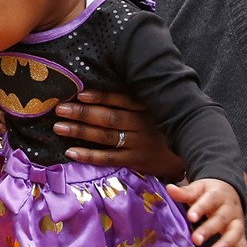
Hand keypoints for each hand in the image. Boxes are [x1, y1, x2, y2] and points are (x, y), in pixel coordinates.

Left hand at [52, 90, 186, 179]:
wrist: (188, 150)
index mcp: (145, 107)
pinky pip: (108, 158)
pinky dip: (89, 155)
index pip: (120, 99)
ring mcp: (137, 143)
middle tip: (60, 108)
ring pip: (105, 136)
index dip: (100, 96)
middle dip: (82, 113)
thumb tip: (107, 86)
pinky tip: (71, 152)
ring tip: (59, 126)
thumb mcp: (156, 105)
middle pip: (108, 117)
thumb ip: (136, 96)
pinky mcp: (135, 160)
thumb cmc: (164, 124)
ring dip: (80, 131)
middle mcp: (140, 124)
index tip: (79, 93)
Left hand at [167, 178, 246, 246]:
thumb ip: (185, 192)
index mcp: (217, 195)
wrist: (229, 190)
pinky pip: (243, 246)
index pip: (209, 200)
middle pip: (221, 218)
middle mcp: (230, 208)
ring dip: (225, 244)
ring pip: (234, 233)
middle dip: (209, 229)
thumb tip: (169, 189)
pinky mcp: (241, 234)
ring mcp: (237, 222)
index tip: (191, 216)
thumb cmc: (208, 192)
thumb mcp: (198, 189)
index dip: (200, 208)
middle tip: (196, 239)